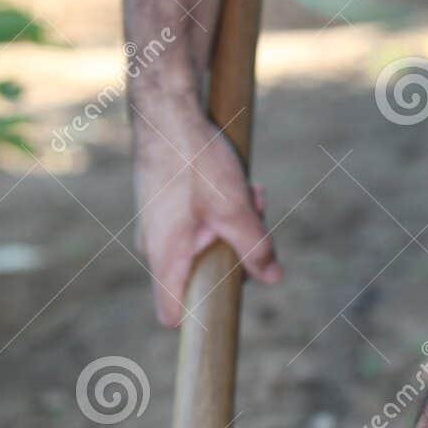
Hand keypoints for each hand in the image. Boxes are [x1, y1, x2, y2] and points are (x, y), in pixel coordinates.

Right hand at [134, 101, 281, 326]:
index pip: (172, 315)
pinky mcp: (163, 206)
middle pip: (200, 276)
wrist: (165, 109)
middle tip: (259, 219)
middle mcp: (154, 245)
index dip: (200, 318)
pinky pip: (195, 223)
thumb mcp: (236, 207)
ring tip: (252, 192)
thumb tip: (272, 279)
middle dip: (235, 254)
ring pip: (203, 244)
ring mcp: (157, 225)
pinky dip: (219, 209)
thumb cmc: (195, 158)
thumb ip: (255, 249)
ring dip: (232, 226)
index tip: (230, 305)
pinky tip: (237, 182)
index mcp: (166, 256)